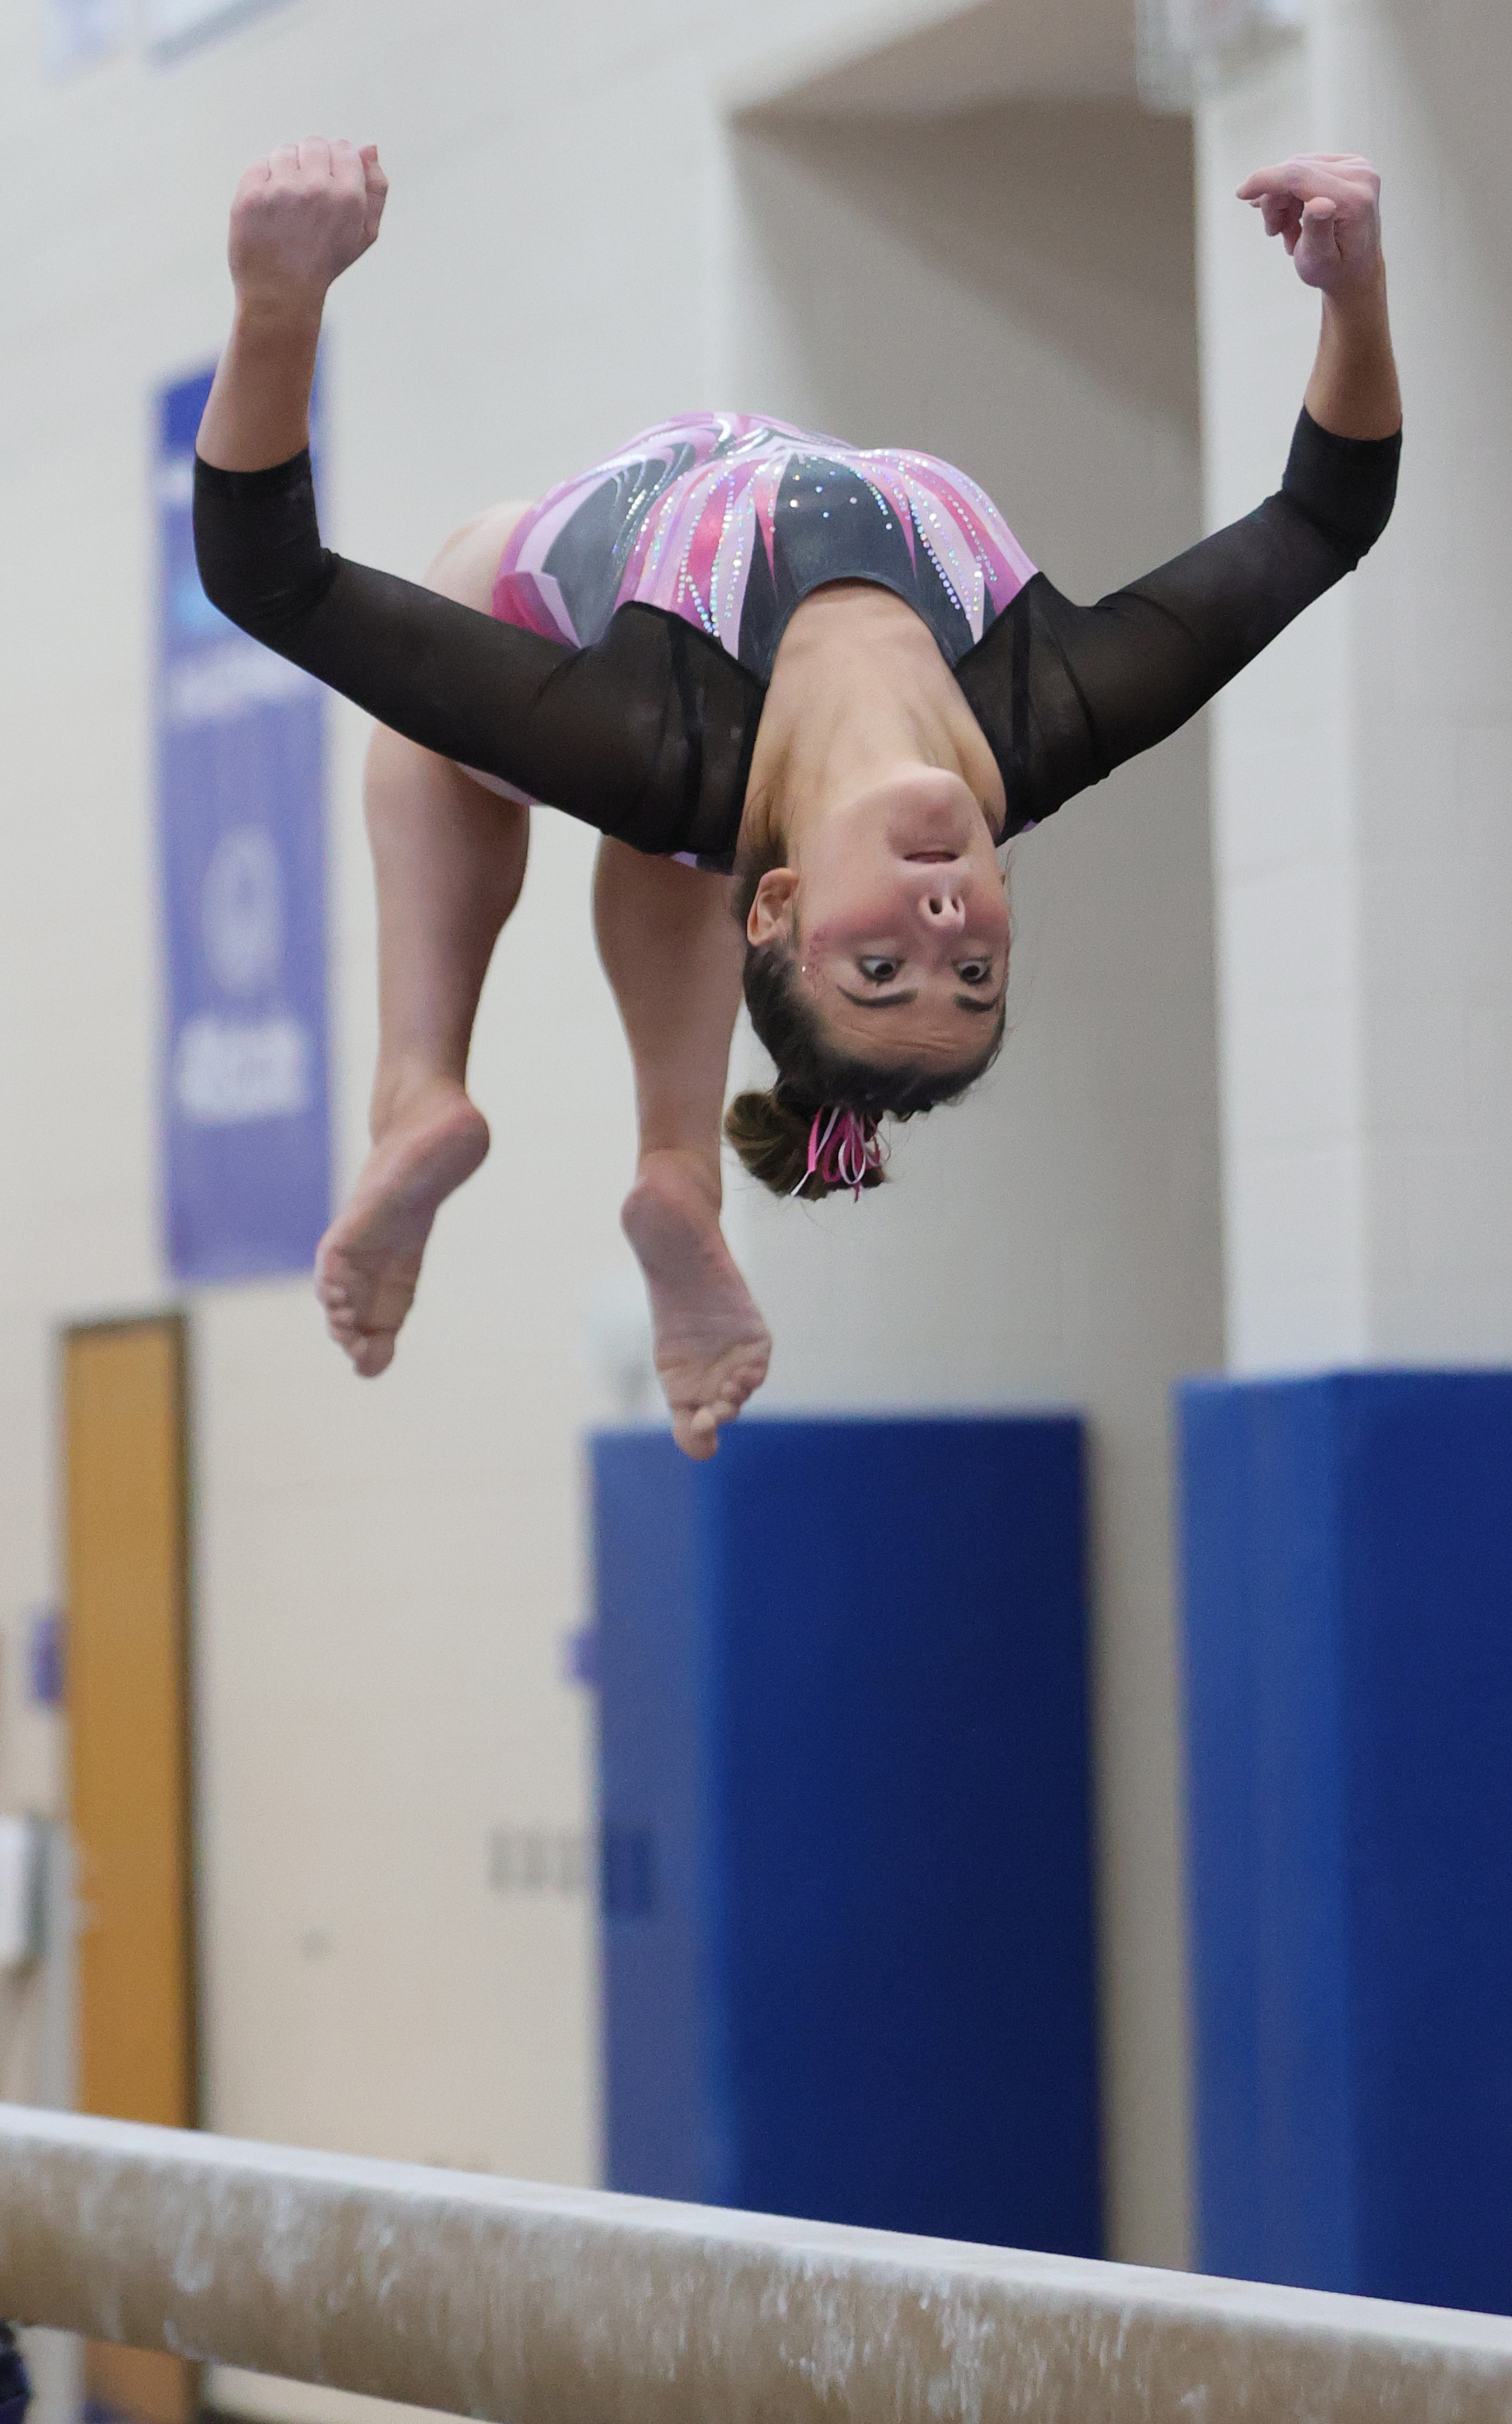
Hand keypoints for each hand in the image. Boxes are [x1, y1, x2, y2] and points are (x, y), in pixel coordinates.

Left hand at [228, 136, 387, 318]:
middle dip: (310, 163)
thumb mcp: (364, 234)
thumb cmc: (324, 263)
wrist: (281, 295)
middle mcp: (316, 189)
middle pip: (313, 144)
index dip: (335, 164)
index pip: (343, 148)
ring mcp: (281, 191)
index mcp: (349, 197)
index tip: (327, 187)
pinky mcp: (251, 195)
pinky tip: (268, 210)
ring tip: (286, 205)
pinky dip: (262, 183)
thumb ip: (375, 190)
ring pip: (285, 151)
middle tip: (305, 198)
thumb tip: (370, 147)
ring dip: (285, 172)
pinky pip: (259, 165)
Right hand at [1238, 153, 1383, 301]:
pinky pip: (1308, 169)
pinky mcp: (1349, 165)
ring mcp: (1357, 166)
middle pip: (1297, 171)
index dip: (1266, 180)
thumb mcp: (1320, 261)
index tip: (1241, 194)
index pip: (1299, 175)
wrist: (1356, 271)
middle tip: (1273, 230)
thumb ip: (1318, 230)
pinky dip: (1293, 193)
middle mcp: (1360, 174)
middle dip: (1275, 199)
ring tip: (1286, 230)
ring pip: (1299, 169)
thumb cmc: (1335, 271)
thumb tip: (1318, 202)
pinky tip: (1293, 216)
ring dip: (1284, 199)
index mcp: (1355, 199)